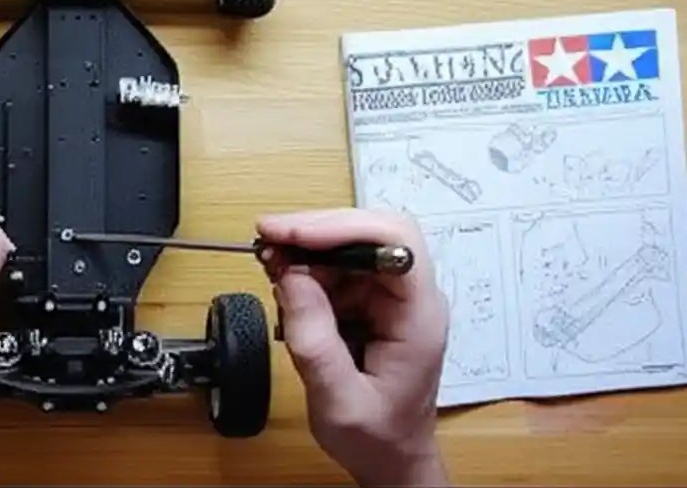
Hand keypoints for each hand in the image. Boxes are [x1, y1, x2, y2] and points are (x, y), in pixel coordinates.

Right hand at [261, 209, 449, 486]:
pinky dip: (305, 265)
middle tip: (267, 238)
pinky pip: (338, 267)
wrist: (390, 459)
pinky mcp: (369, 302)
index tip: (291, 235)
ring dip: (306, 246)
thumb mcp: (339, 400)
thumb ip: (315, 342)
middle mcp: (410, 297)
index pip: (396, 241)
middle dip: (316, 230)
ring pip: (350, 244)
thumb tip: (291, 277)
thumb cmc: (378, 438)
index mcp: (419, 317)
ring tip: (268, 259)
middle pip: (371, 231)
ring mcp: (390, 298)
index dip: (341, 228)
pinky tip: (282, 278)